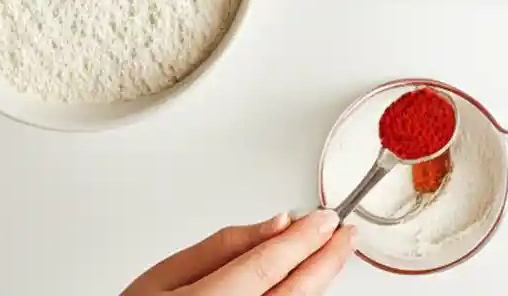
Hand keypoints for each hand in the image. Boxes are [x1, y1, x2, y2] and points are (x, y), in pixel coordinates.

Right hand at [122, 210, 354, 295]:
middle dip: (327, 259)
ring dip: (319, 280)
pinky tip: (307, 280)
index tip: (326, 218)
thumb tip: (277, 223)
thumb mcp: (163, 277)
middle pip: (296, 293)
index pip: (269, 267)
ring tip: (329, 252)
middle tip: (344, 234)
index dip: (304, 239)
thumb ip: (223, 247)